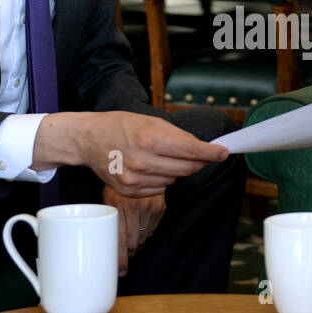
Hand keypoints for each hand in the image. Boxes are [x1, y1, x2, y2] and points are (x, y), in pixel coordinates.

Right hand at [33, 111, 227, 197]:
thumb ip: (178, 136)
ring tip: (162, 155)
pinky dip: (163, 178)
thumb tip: (204, 148)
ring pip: (175, 179)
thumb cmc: (120, 126)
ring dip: (178, 169)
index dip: (211, 153)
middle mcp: (142, 162)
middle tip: (204, 155)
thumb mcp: (150, 121)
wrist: (88, 140)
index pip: (191, 151)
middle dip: (199, 161)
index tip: (224, 153)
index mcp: (149, 139)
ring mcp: (135, 180)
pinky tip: (151, 167)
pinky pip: (161, 188)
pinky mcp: (130, 191)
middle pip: (187, 168)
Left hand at [102, 186, 164, 275]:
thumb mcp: (107, 198)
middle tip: (125, 258)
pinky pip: (152, 229)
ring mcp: (149, 207)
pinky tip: (140, 229)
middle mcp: (134, 207)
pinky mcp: (159, 207)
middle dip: (129, 254)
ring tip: (132, 244)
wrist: (137, 166)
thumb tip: (106, 247)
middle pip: (133, 243)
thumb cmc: (117, 185)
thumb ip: (108, 220)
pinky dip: (146, 233)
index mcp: (117, 205)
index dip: (121, 260)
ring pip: (144, 238)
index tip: (121, 271)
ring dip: (137, 244)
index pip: (120, 241)